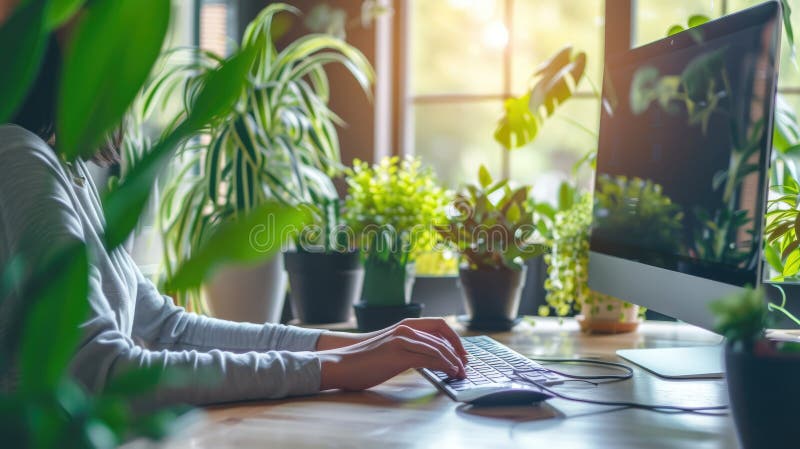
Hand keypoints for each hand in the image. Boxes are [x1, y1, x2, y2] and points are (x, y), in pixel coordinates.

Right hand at [316, 318, 467, 364]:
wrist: (342, 363)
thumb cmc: (365, 360)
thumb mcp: (390, 347)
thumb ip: (409, 347)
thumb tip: (429, 358)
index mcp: (405, 325)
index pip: (439, 325)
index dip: (454, 338)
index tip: (462, 352)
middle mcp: (405, 328)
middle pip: (442, 334)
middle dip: (458, 350)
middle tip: (466, 364)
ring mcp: (402, 339)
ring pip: (438, 347)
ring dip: (454, 360)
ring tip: (460, 372)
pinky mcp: (398, 354)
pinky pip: (429, 358)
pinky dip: (444, 365)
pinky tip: (449, 372)